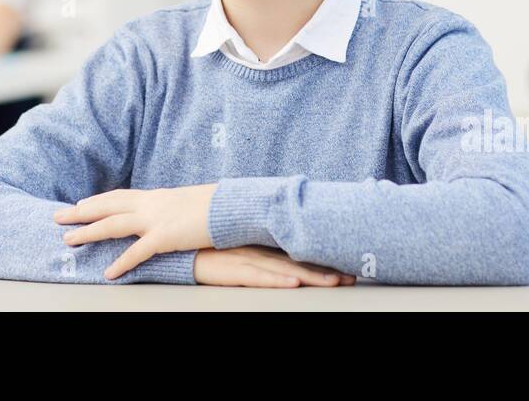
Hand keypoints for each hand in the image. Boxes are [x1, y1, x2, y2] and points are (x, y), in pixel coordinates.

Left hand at [54, 184, 217, 279]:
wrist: (231, 206)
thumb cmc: (214, 206)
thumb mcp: (186, 203)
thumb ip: (170, 208)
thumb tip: (165, 214)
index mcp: (156, 196)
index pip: (119, 196)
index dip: (98, 201)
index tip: (80, 204)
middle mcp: (151, 204)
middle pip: (108, 206)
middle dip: (80, 212)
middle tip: (58, 217)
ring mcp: (157, 219)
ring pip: (113, 225)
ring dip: (89, 232)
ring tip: (68, 241)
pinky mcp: (166, 237)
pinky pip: (138, 252)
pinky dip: (121, 263)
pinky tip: (108, 273)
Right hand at [194, 246, 356, 287]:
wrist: (178, 246)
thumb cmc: (209, 250)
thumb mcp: (239, 247)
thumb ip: (260, 250)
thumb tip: (284, 260)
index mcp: (262, 244)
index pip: (298, 252)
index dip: (322, 259)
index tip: (346, 265)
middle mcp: (259, 249)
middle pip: (298, 261)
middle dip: (326, 270)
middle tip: (351, 277)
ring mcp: (246, 258)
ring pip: (285, 270)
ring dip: (310, 276)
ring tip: (333, 282)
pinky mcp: (232, 269)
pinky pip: (258, 277)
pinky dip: (277, 280)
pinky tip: (293, 284)